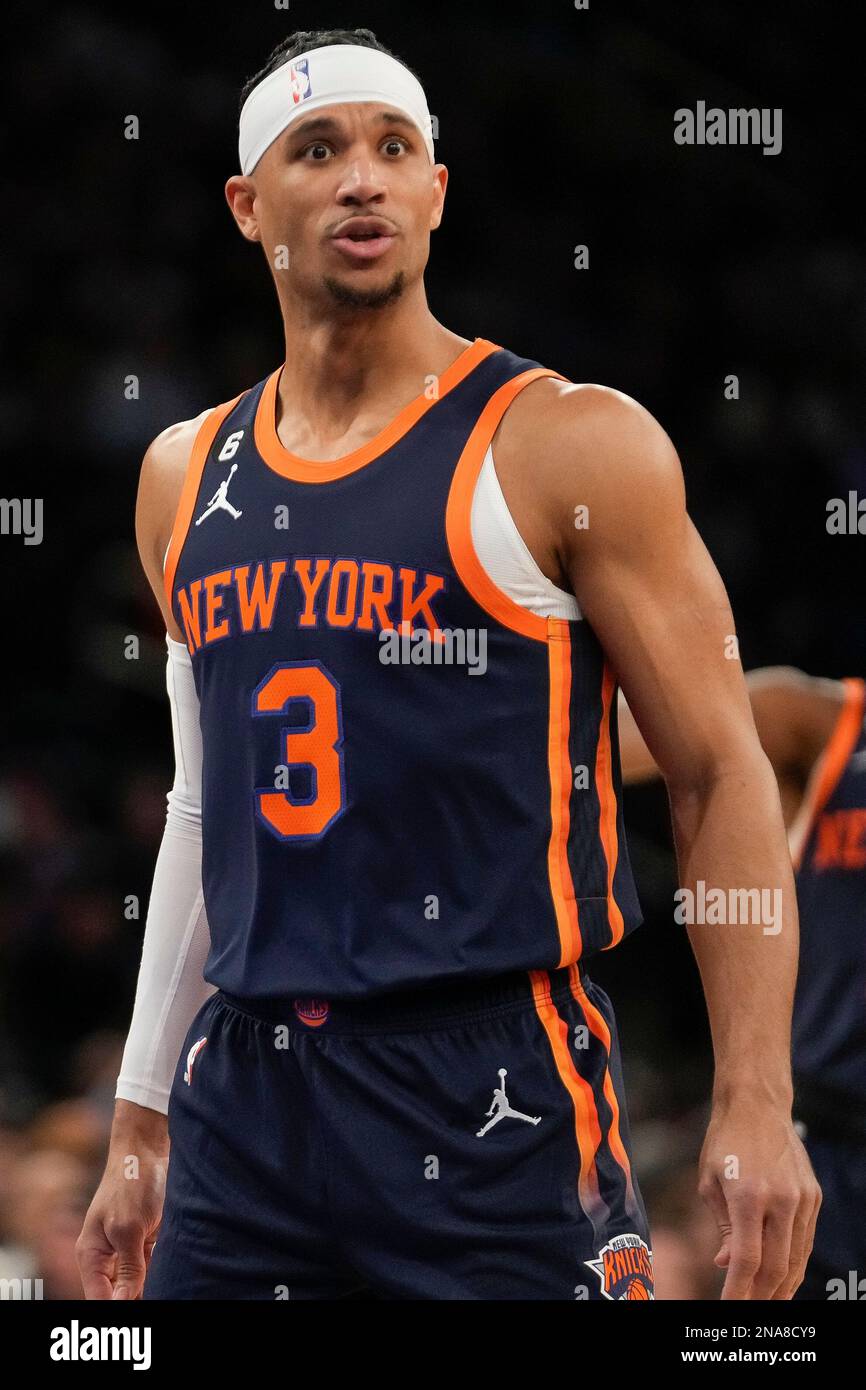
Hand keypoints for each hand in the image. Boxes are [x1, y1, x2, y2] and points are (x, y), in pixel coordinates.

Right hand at [76, 1104, 168, 1299]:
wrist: (150, 1149)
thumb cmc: (132, 1183)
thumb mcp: (128, 1229)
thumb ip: (127, 1268)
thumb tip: (122, 1303)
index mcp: (92, 1255)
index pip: (100, 1298)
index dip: (118, 1308)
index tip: (140, 1308)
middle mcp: (109, 1255)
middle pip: (121, 1293)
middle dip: (138, 1296)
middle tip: (162, 1293)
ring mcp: (130, 1247)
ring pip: (141, 1282)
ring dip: (155, 1283)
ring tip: (169, 1278)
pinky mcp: (149, 1239)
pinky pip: (156, 1265)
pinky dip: (165, 1268)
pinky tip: (178, 1270)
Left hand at [697, 1093, 820, 1298]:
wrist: (757, 1105)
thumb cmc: (725, 1141)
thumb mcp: (710, 1182)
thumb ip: (722, 1227)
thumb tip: (726, 1264)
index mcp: (748, 1195)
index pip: (747, 1259)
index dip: (739, 1290)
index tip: (730, 1307)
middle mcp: (781, 1199)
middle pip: (776, 1265)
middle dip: (761, 1294)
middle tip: (748, 1309)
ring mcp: (802, 1198)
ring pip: (796, 1257)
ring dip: (782, 1285)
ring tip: (768, 1302)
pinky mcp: (813, 1195)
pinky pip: (805, 1239)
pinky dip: (795, 1262)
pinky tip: (784, 1276)